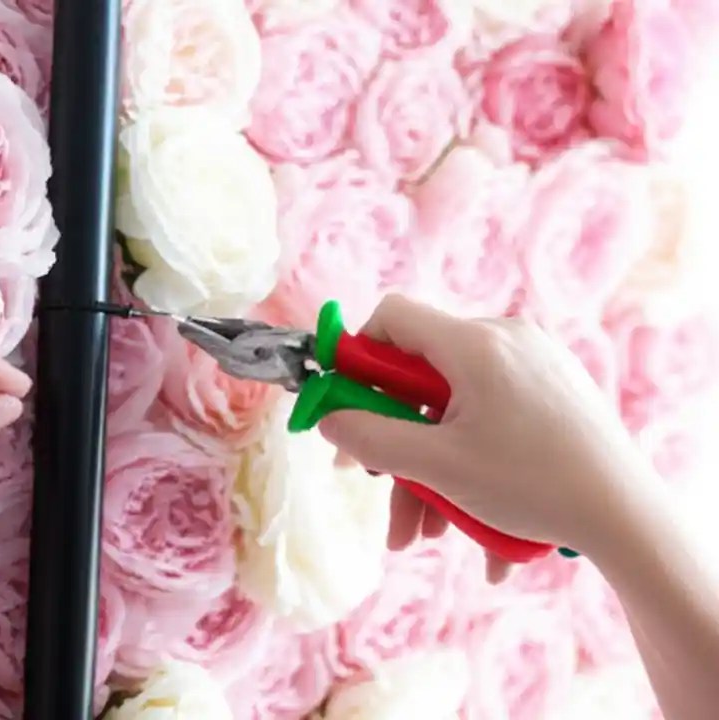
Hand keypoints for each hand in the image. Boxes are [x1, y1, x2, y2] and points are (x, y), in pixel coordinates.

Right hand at [317, 295, 656, 578]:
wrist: (627, 515)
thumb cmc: (534, 485)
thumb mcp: (435, 466)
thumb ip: (370, 438)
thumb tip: (326, 419)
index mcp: (474, 344)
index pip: (392, 318)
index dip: (358, 357)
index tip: (343, 404)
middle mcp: (504, 341)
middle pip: (419, 379)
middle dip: (395, 442)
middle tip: (374, 482)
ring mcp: (532, 366)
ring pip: (454, 412)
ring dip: (431, 473)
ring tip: (425, 536)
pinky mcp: (551, 393)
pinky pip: (490, 421)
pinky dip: (471, 468)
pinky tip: (474, 528)